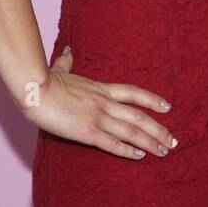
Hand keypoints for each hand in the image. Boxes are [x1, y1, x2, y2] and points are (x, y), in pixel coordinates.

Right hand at [21, 46, 175, 159]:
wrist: (35, 90)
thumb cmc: (44, 80)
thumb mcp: (60, 69)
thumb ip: (67, 63)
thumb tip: (68, 50)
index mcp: (101, 88)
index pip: (134, 93)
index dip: (153, 100)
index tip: (168, 107)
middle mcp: (105, 103)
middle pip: (140, 116)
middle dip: (159, 129)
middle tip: (172, 140)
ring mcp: (98, 117)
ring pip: (132, 131)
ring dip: (150, 142)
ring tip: (164, 151)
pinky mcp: (88, 132)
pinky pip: (113, 143)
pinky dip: (129, 150)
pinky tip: (140, 156)